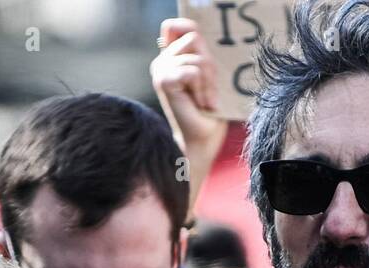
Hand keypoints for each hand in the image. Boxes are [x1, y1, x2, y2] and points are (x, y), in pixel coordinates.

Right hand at [152, 18, 228, 213]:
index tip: (204, 65)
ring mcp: (159, 70)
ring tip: (204, 100)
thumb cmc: (208, 113)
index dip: (192, 33)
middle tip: (208, 90)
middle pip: (193, 37)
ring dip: (208, 81)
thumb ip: (201, 52)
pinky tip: (200, 103)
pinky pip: (192, 70)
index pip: (177, 25)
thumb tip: (198, 33)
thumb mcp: (208, 75)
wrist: (201, 142)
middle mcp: (160, 62)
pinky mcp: (163, 81)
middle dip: (209, 64)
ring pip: (197, 56)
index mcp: (169, 58)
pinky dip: (202, 88)